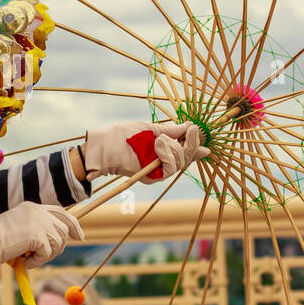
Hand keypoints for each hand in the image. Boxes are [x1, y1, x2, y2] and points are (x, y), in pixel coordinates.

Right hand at [0, 201, 84, 269]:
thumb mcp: (18, 230)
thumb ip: (36, 230)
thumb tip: (55, 243)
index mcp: (33, 207)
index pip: (60, 212)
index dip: (72, 224)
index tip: (79, 236)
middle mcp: (38, 211)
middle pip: (64, 228)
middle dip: (60, 245)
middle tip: (47, 256)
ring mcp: (39, 222)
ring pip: (58, 242)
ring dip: (46, 255)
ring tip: (29, 259)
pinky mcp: (38, 235)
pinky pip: (48, 253)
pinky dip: (38, 262)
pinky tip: (25, 262)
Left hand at [82, 121, 208, 180]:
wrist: (105, 146)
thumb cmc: (124, 135)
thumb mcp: (151, 129)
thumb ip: (172, 131)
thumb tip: (192, 126)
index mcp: (162, 150)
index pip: (185, 150)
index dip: (195, 142)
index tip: (198, 131)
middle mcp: (162, 162)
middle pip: (187, 158)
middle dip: (191, 144)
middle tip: (191, 131)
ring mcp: (157, 171)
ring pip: (180, 162)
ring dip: (175, 147)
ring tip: (160, 138)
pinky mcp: (152, 178)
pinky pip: (170, 168)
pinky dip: (168, 154)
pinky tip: (159, 144)